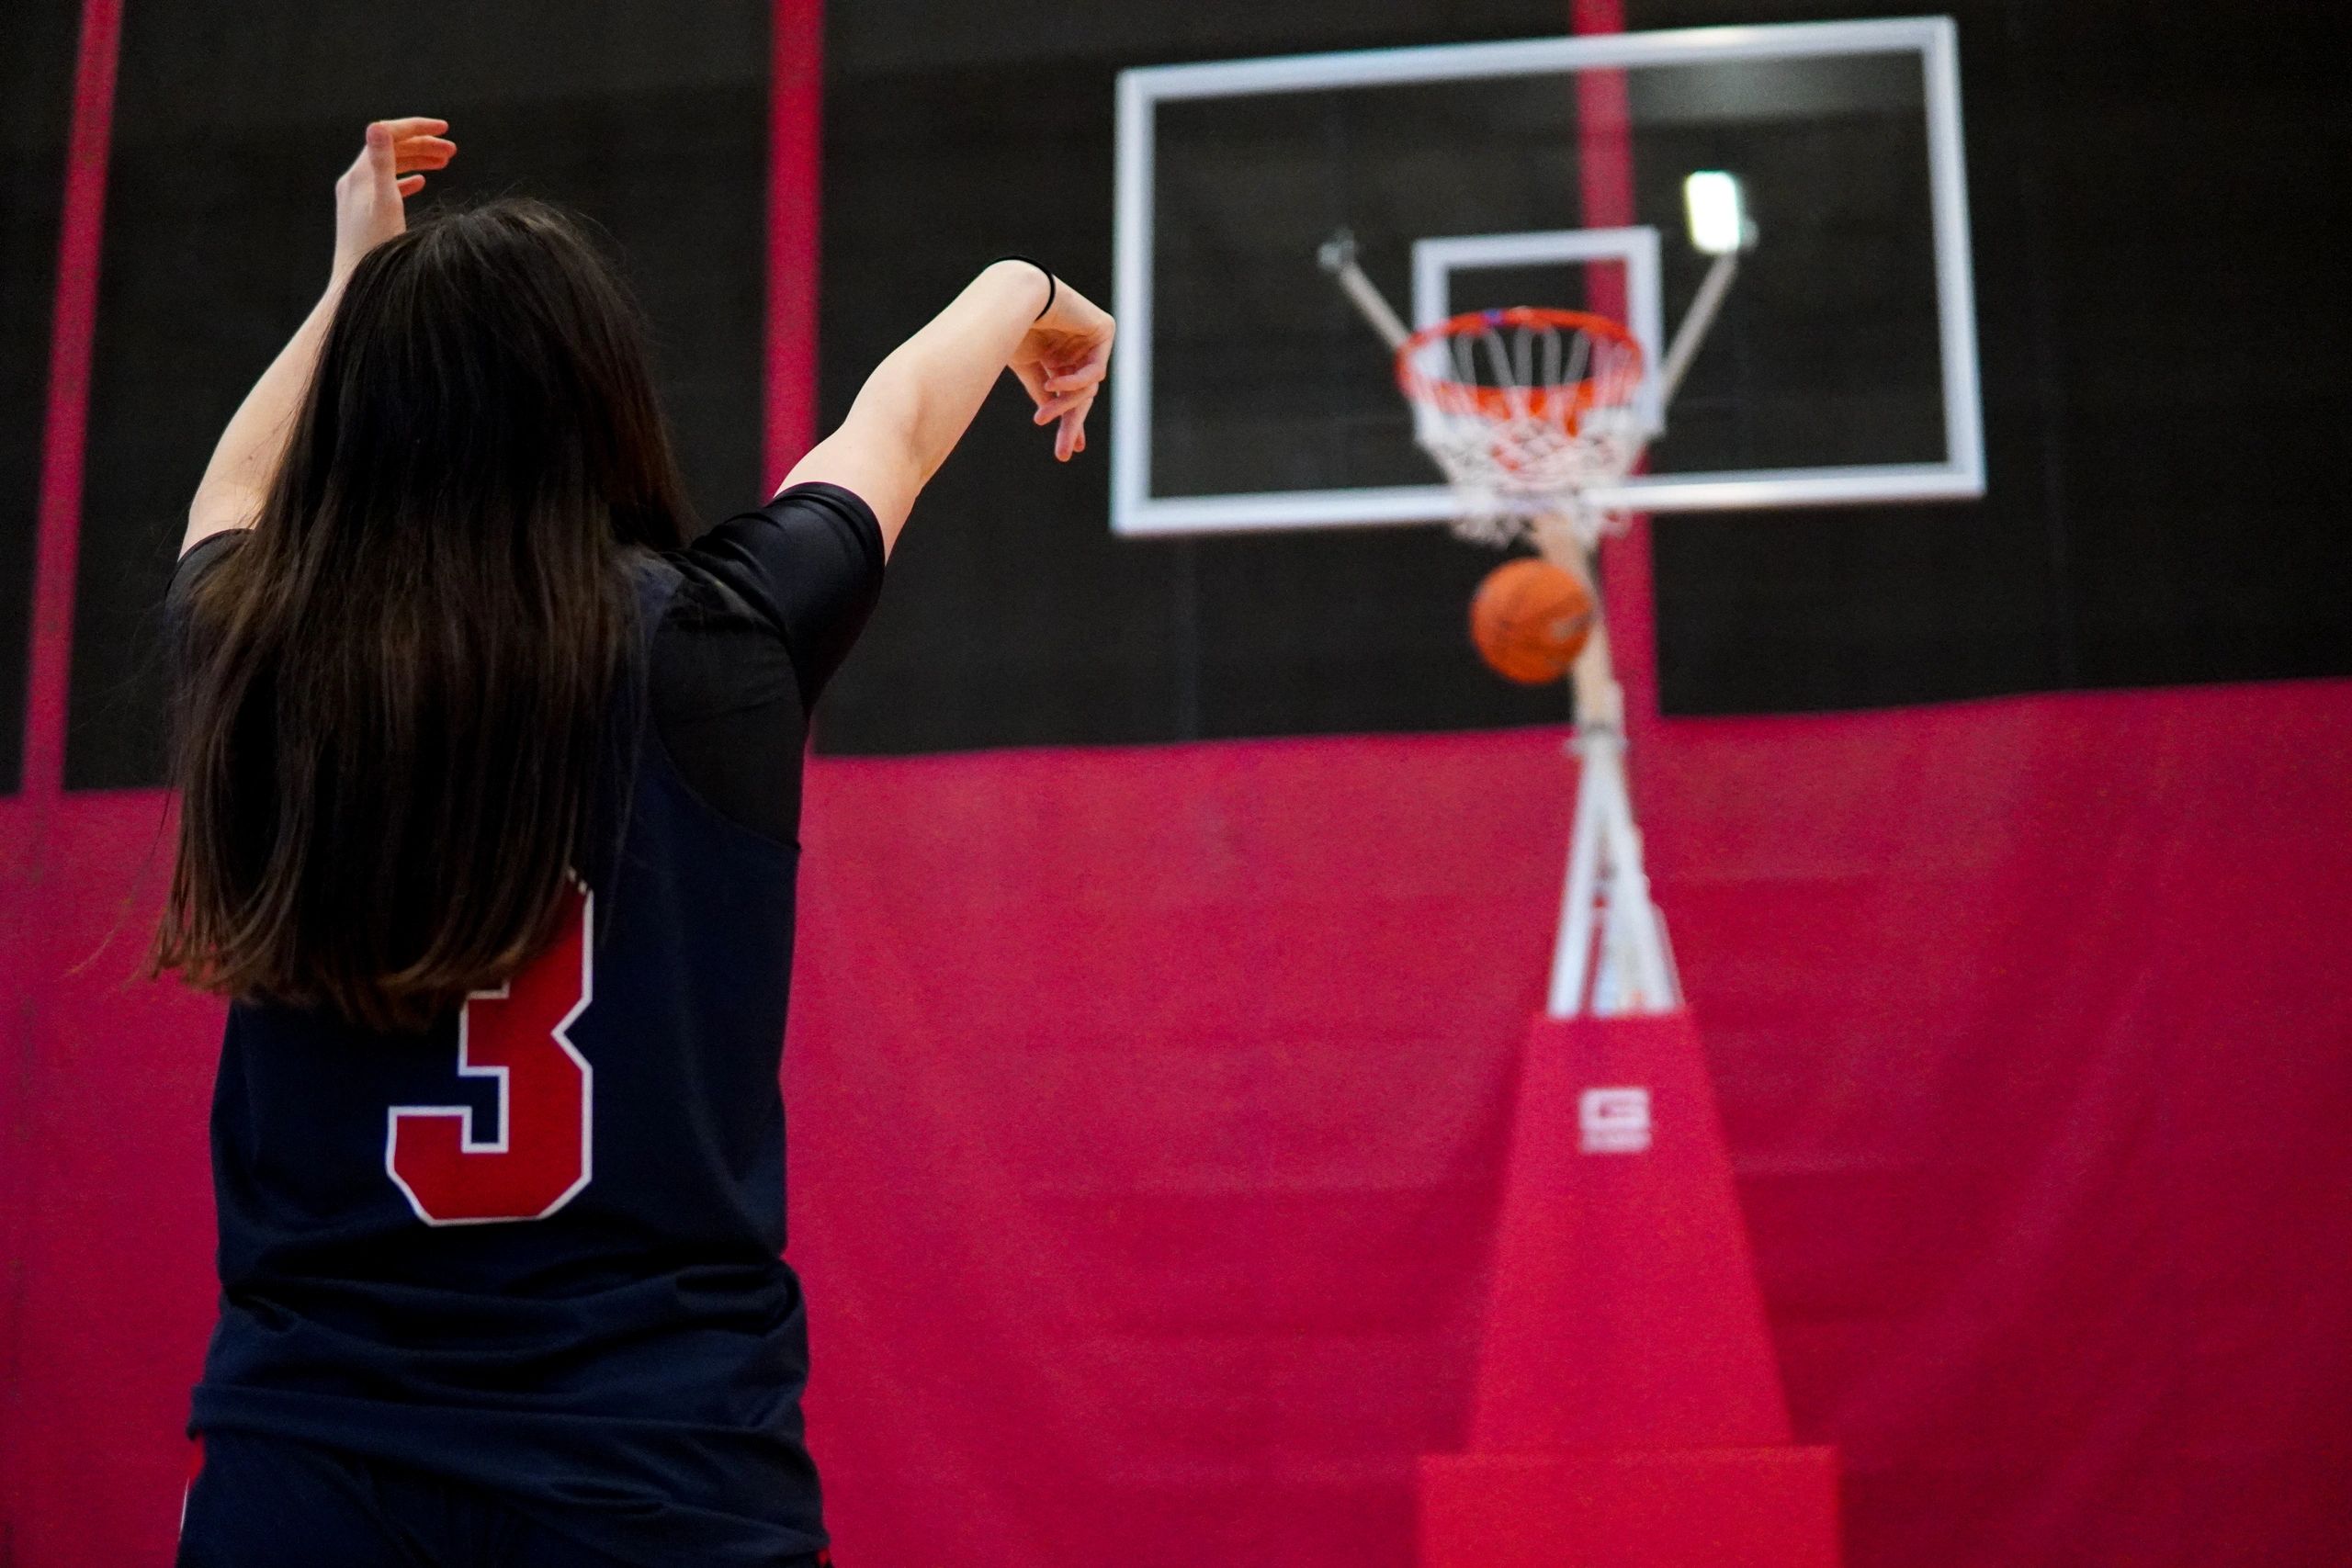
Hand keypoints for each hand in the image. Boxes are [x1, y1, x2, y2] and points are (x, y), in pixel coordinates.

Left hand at [331, 118, 455, 282]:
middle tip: (452, 150)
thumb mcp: (385, 204)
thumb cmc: (374, 249)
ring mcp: (357, 197)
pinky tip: (421, 183)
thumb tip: (377, 124)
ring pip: (391, 168)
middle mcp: (355, 182)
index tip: (445, 129)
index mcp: (360, 175)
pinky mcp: (362, 213)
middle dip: (422, 145)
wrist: (355, 283)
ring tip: (445, 163)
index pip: (388, 137)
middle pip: (390, 151)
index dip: (416, 128)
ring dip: (418, 161)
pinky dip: (406, 179)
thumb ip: (382, 163)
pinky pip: (387, 186)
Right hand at [1008, 278, 1113, 462]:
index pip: (1070, 394)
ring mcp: (1092, 339)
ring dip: (1065, 405)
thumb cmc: (1011, 328)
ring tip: (1043, 416)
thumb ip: (1043, 392)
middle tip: (1065, 453)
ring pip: (1087, 388)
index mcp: (1059, 355)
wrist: (1013, 298)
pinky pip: (1095, 371)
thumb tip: (1049, 418)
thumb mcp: (1028, 369)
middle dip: (1071, 423)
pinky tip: (1054, 385)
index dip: (1070, 421)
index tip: (1070, 451)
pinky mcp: (1104, 330)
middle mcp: (1077, 348)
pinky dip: (1075, 382)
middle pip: (1081, 395)